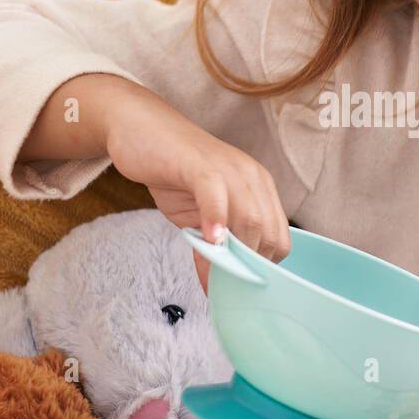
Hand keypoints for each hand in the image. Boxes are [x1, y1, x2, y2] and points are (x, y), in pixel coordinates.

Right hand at [103, 85, 290, 295]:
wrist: (140, 129)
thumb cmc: (173, 174)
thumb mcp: (197, 218)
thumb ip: (211, 249)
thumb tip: (216, 289)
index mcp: (259, 189)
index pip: (278, 237)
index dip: (264, 267)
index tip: (242, 287)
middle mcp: (251, 177)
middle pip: (268, 232)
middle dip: (249, 266)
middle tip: (225, 288)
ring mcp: (227, 168)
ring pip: (249, 217)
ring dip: (235, 253)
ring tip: (217, 275)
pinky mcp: (198, 163)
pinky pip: (215, 193)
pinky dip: (216, 220)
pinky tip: (209, 240)